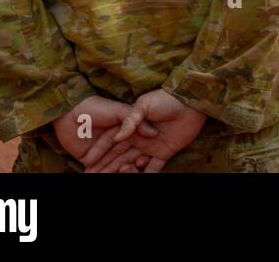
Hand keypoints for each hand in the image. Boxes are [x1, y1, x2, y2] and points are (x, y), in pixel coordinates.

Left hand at [52, 95, 157, 171]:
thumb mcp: (119, 111)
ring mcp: (103, 152)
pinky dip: (102, 173)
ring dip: (113, 171)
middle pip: (126, 159)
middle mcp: (116, 142)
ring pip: (113, 166)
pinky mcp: (89, 159)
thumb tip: (153, 134)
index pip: (137, 147)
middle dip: (128, 167)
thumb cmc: (97, 107)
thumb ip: (135, 121)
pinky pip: (99, 169)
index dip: (140, 156)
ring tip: (110, 174)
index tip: (141, 162)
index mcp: (126, 131)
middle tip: (126, 170)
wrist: (70, 112)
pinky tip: (102, 176)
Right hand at [86, 89, 206, 173]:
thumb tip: (117, 137)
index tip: (87, 163)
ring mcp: (151, 148)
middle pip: (119, 157)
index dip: (99, 153)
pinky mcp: (164, 153)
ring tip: (118, 175)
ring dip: (124, 172)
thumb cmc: (165, 100)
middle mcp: (139, 140)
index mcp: (131, 128)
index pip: (112, 144)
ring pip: (133, 165)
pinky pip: (154, 169)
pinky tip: (137, 178)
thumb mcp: (145, 105)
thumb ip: (130, 120)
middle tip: (93, 175)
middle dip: (106, 168)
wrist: (190, 102)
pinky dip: (146, 175)